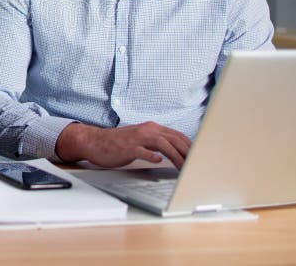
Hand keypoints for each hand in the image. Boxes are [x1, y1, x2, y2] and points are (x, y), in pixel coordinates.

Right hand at [55, 121, 190, 168]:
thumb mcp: (141, 140)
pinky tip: (158, 161)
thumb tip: (177, 153)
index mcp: (152, 128)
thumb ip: (157, 143)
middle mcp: (147, 130)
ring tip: (185, 168)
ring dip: (176, 156)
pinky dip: (152, 156)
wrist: (95, 141)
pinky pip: (142, 151)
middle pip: (174, 139)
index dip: (190, 146)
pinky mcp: (127, 147)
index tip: (200, 157)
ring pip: (162, 144)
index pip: (177, 136)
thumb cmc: (119, 144)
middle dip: (188, 153)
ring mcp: (137, 138)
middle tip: (197, 165)